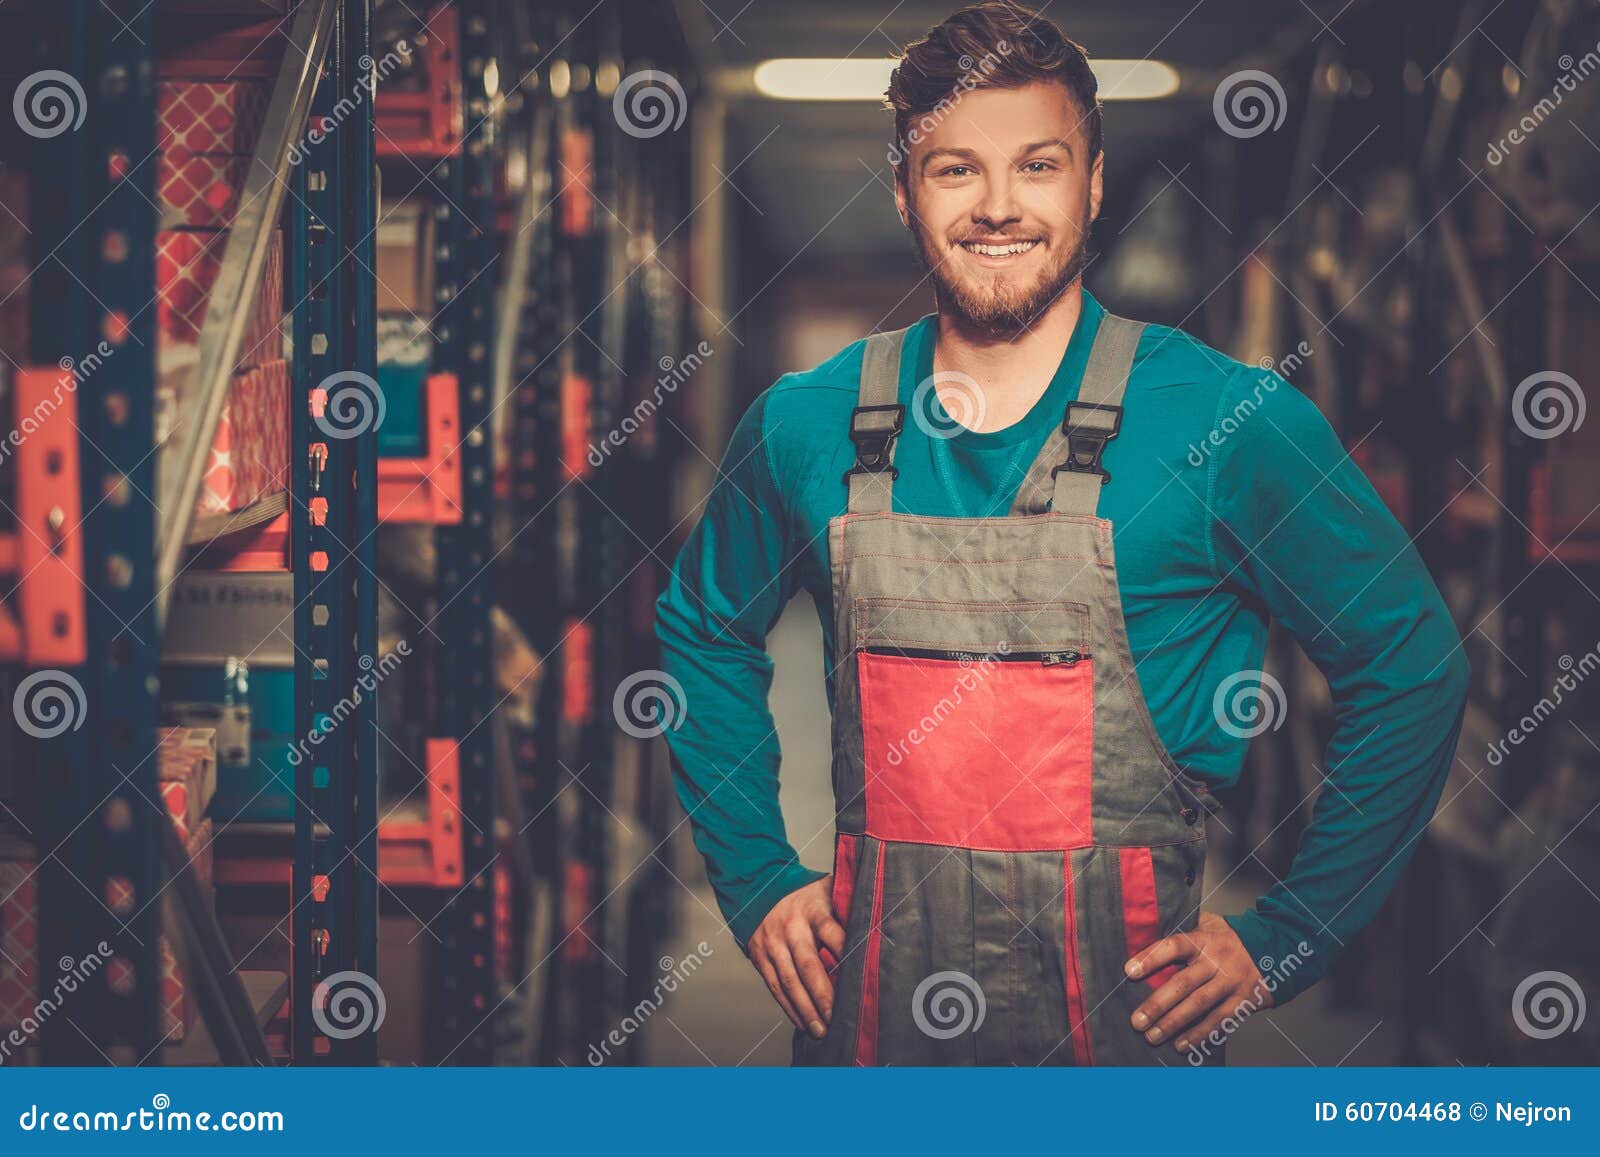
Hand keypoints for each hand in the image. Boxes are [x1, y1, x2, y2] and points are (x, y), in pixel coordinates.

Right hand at [747, 875, 845, 1038]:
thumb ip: (848, 907)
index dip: (847, 956)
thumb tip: (879, 927)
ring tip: (821, 1030)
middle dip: (823, 995)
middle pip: (809, 965)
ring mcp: (773, 943)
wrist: (759, 887)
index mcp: (814, 910)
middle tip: (836, 1018)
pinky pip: (774, 986)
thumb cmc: (805, 894)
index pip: (833, 934)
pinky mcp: (759, 956)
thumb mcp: (828, 890)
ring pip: (790, 981)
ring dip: (805, 1009)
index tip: (861, 980)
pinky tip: (802, 1022)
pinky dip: (788, 1007)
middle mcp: (791, 927)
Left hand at [1125, 911, 1273, 1053]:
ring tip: (1152, 1036)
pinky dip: (1200, 1035)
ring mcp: (1231, 983)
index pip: (1173, 946)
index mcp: (1204, 940)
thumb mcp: (1210, 923)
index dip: (1151, 958)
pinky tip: (1182, 1045)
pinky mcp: (1243, 1001)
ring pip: (1199, 1005)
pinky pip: (1219, 1021)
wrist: (1275, 949)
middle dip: (1157, 1004)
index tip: (1129, 971)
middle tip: (1137, 1021)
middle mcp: (1217, 961)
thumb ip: (1183, 926)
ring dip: (1174, 1023)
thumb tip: (1147, 930)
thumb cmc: (1231, 938)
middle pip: (1183, 983)